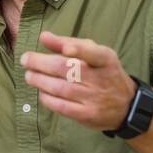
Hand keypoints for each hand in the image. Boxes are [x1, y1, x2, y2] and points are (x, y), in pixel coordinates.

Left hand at [20, 31, 136, 131]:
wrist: (126, 106)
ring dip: (40, 81)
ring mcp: (94, 99)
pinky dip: (47, 98)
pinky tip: (41, 92)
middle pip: (68, 70)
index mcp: (105, 60)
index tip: (65, 49)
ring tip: (29, 75)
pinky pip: (61, 106)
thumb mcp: (95, 53)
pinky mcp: (87, 115)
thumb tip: (44, 37)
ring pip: (61, 88)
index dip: (80, 50)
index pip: (94, 53)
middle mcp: (101, 79)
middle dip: (42, 63)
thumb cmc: (104, 73)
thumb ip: (70, 43)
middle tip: (26, 59)